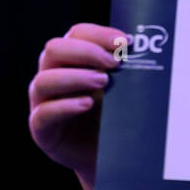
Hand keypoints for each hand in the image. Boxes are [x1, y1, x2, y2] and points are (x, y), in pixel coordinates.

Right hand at [28, 23, 124, 175]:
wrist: (110, 156)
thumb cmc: (115, 115)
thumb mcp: (121, 88)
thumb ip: (125, 69)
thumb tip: (148, 47)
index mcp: (70, 58)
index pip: (76, 34)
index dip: (99, 34)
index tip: (125, 43)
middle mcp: (51, 75)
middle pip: (54, 49)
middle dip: (87, 52)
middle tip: (115, 64)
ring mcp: (42, 102)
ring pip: (44, 80)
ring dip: (76, 77)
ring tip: (104, 82)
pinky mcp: (41, 129)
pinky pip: (43, 114)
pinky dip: (65, 106)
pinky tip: (87, 104)